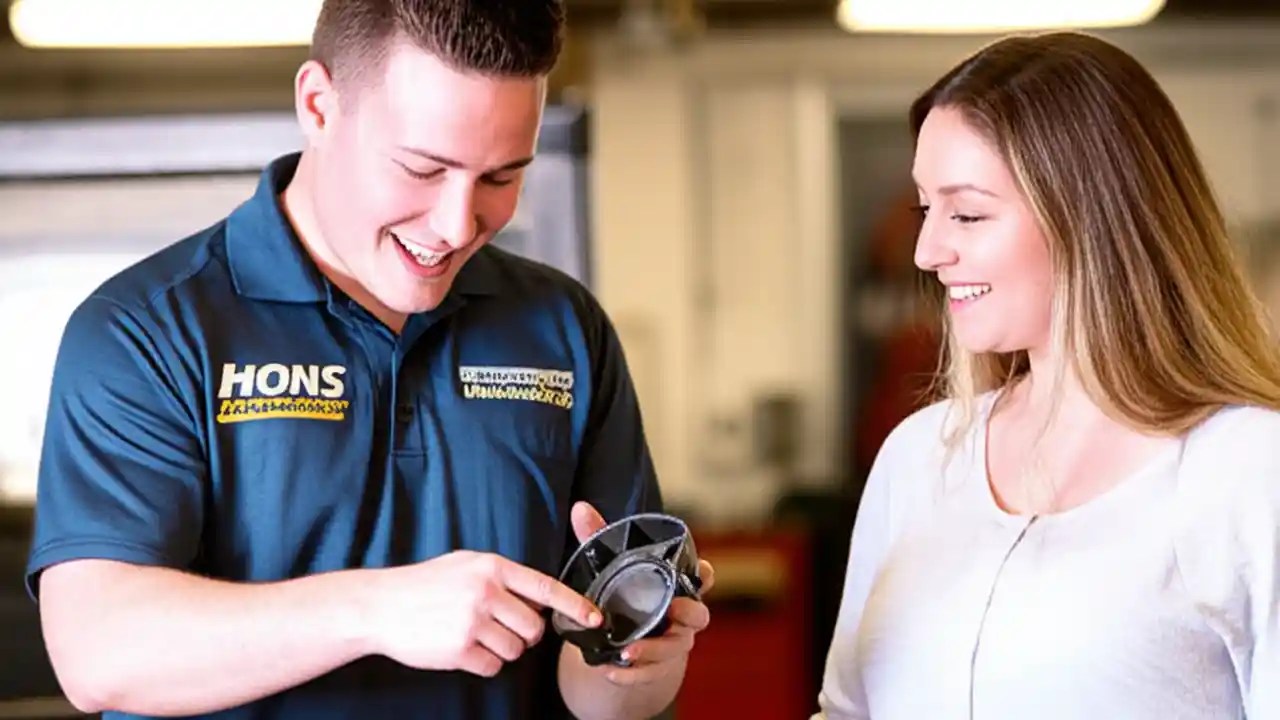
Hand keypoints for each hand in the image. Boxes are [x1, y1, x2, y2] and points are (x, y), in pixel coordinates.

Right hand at [363, 550, 601, 676]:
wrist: (381, 605)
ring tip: (476, 635)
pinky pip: (492, 666)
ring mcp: (473, 622)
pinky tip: (463, 649)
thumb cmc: (424, 584)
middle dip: (525, 633)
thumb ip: (501, 577)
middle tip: (502, 628)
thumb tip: (537, 595)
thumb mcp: (465, 564)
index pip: (545, 587)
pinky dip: (483, 663)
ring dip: (502, 649)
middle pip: (534, 627)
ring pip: (516, 650)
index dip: (574, 605)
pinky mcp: (459, 649)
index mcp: (492, 567)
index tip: (594, 617)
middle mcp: (486, 592)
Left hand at [570, 502, 715, 685]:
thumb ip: (599, 536)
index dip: (707, 576)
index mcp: (678, 586)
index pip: (704, 578)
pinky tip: (610, 670)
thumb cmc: (624, 591)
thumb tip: (580, 508)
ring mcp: (672, 642)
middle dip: (688, 614)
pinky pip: (649, 674)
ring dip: (652, 651)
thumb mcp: (611, 563)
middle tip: (671, 611)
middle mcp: (682, 615)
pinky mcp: (655, 667)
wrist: (620, 638)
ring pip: (674, 649)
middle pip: (699, 616)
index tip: (703, 572)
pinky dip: (631, 674)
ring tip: (626, 651)